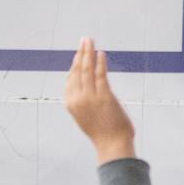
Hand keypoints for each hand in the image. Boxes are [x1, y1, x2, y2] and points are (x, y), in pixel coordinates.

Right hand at [65, 38, 136, 163]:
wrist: (112, 144)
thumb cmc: (102, 132)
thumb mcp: (86, 116)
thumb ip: (84, 101)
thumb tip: (89, 88)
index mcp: (71, 103)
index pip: (70, 78)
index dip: (75, 63)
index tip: (80, 53)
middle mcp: (78, 98)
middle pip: (78, 70)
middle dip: (81, 53)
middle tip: (84, 40)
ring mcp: (90, 97)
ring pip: (87, 69)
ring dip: (89, 52)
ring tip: (90, 41)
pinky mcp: (104, 96)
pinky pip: (100, 75)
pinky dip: (100, 62)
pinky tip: (101, 53)